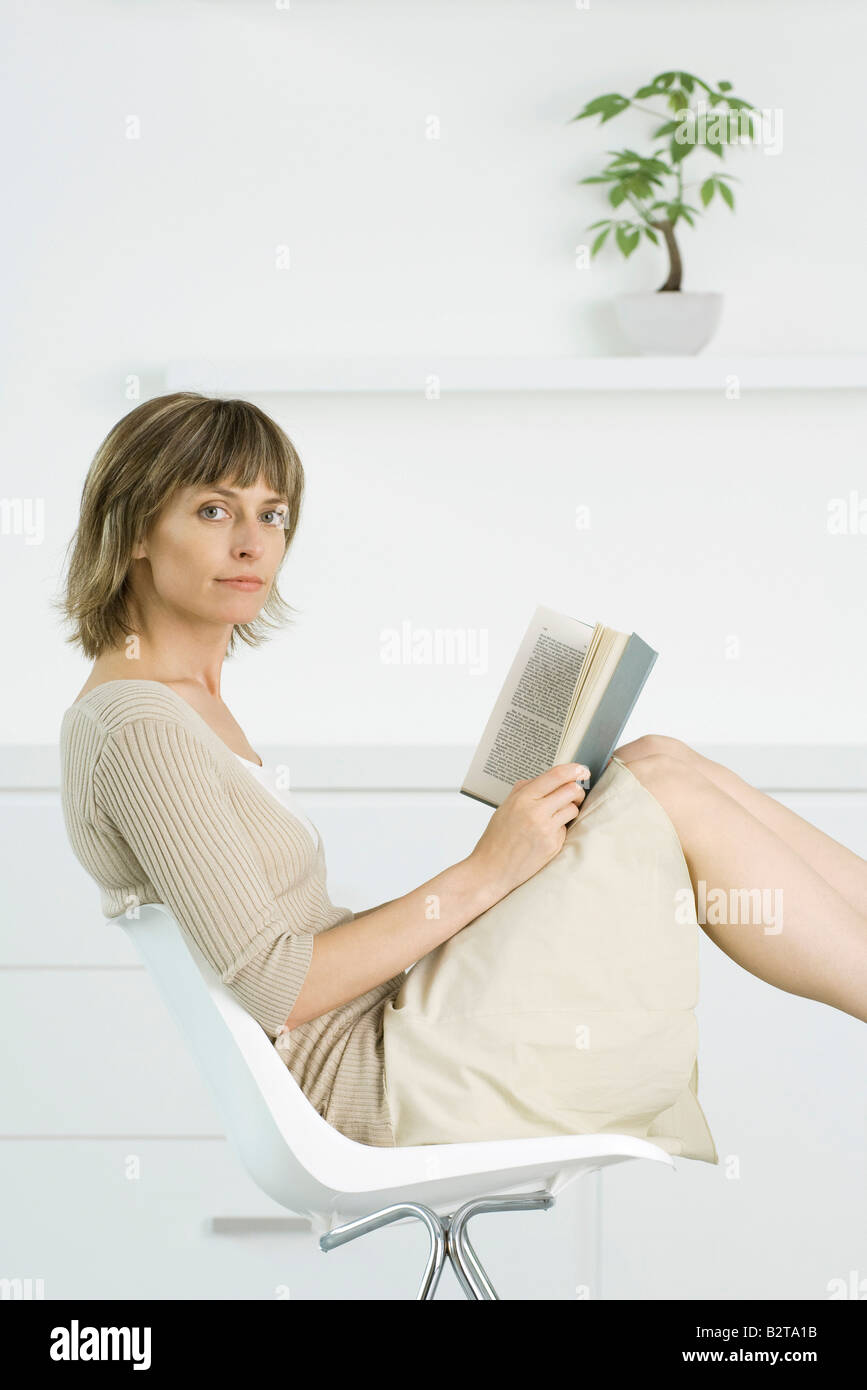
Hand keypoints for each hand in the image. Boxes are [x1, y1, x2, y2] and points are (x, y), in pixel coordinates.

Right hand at [468, 762, 589, 899]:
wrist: (492, 869)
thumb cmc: (496, 839)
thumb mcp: (506, 806)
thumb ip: (526, 790)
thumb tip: (549, 779)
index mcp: (522, 798)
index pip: (556, 776)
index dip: (574, 770)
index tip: (581, 770)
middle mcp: (536, 812)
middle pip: (571, 790)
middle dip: (577, 790)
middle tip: (575, 794)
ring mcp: (546, 829)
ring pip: (572, 809)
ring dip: (569, 809)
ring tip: (556, 816)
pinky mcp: (553, 844)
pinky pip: (566, 828)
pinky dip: (560, 829)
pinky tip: (546, 834)